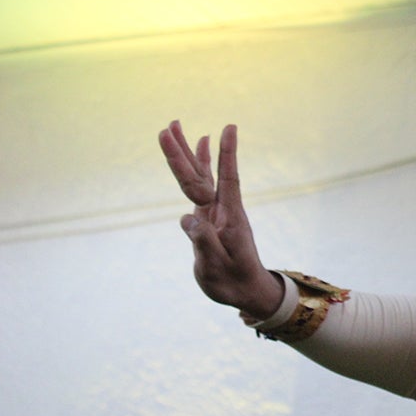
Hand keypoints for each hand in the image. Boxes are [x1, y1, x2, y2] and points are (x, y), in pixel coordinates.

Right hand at [158, 121, 283, 318]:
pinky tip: (198, 149)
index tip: (228, 128)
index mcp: (230, 217)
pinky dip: (196, 167)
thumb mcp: (216, 267)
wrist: (245, 290)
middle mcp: (222, 208)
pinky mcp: (207, 216)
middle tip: (170, 124)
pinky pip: (198, 187)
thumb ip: (204, 242)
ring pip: (198, 176)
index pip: (228, 179)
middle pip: (201, 174)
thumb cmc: (233, 281)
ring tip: (174, 126)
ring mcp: (214, 211)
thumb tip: (187, 218)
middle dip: (185, 150)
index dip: (227, 155)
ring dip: (187, 152)